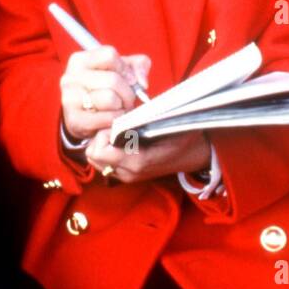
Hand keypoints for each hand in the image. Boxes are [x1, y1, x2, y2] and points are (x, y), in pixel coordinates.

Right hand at [60, 46, 147, 142]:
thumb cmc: (103, 89)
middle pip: (113, 80)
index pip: (109, 55)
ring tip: (119, 109)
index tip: (130, 79)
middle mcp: (70, 78)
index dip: (125, 68)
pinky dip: (116, 120)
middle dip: (128, 93)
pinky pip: (108, 118)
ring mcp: (70, 99)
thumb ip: (137, 66)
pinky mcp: (74, 120)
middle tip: (128, 100)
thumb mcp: (119, 70)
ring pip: (110, 99)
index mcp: (79, 60)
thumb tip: (142, 82)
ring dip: (122, 107)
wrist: (83, 117)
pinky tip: (112, 119)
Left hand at [85, 127, 211, 184]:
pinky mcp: (126, 174)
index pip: (100, 150)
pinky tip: (120, 138)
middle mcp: (129, 172)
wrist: (195, 155)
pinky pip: (103, 162)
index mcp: (138, 161)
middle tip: (116, 124)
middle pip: (93, 155)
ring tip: (118, 130)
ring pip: (95, 159)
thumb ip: (148, 120)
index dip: (105, 131)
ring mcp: (127, 176)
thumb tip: (127, 112)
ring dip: (101, 143)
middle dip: (100, 136)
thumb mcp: (172, 124)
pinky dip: (106, 149)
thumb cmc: (185, 136)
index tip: (118, 120)